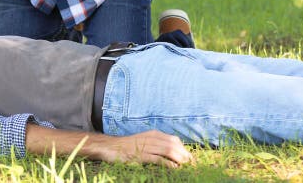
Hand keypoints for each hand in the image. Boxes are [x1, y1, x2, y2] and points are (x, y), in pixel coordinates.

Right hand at [25, 125, 191, 167]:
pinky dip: (168, 163)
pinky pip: (157, 158)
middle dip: (186, 155)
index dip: (185, 149)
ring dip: (179, 159)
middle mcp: (150, 138)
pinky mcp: (139, 155)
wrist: (109, 147)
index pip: (174, 140)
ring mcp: (145, 146)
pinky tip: (174, 169)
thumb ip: (156, 145)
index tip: (192, 159)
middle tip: (194, 165)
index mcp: (153, 134)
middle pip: (173, 145)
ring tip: (187, 166)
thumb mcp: (143, 142)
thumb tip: (171, 152)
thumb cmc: (126, 147)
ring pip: (167, 150)